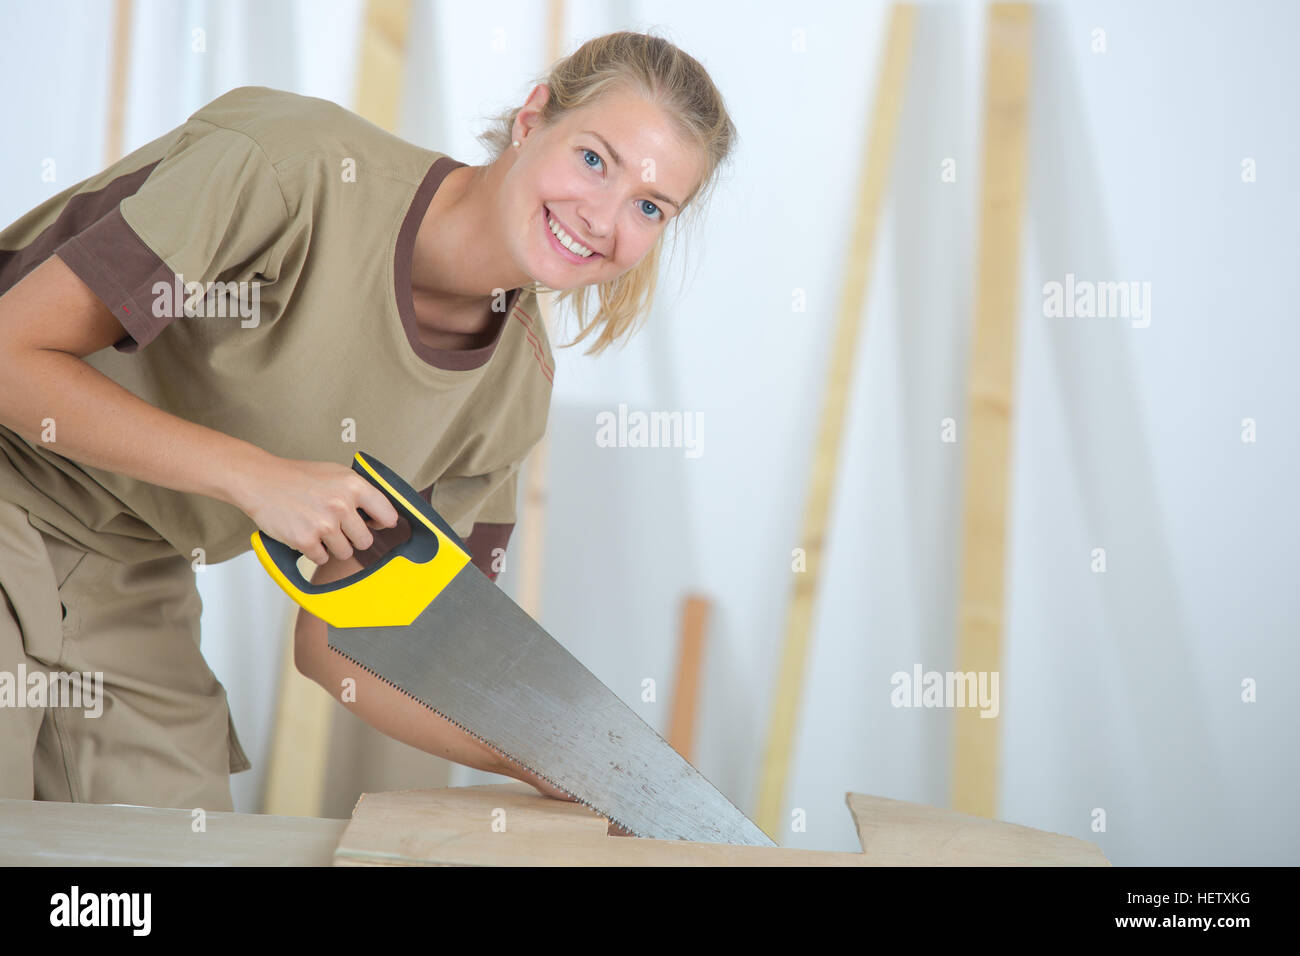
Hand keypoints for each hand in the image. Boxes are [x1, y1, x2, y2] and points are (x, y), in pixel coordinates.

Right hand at [234, 454, 399, 565]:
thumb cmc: (298, 478)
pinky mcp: (305, 540)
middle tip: (337, 527)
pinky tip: (305, 533)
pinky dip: (314, 551)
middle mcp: (341, 505)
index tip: (377, 525)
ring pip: (345, 553)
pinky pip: (321, 558)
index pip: (387, 515)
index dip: (382, 523)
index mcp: (354, 486)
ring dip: (333, 546)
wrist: (262, 481)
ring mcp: (323, 524)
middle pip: (365, 541)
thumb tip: (383, 515)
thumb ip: (360, 493)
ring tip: (319, 528)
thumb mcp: (337, 473)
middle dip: (353, 538)